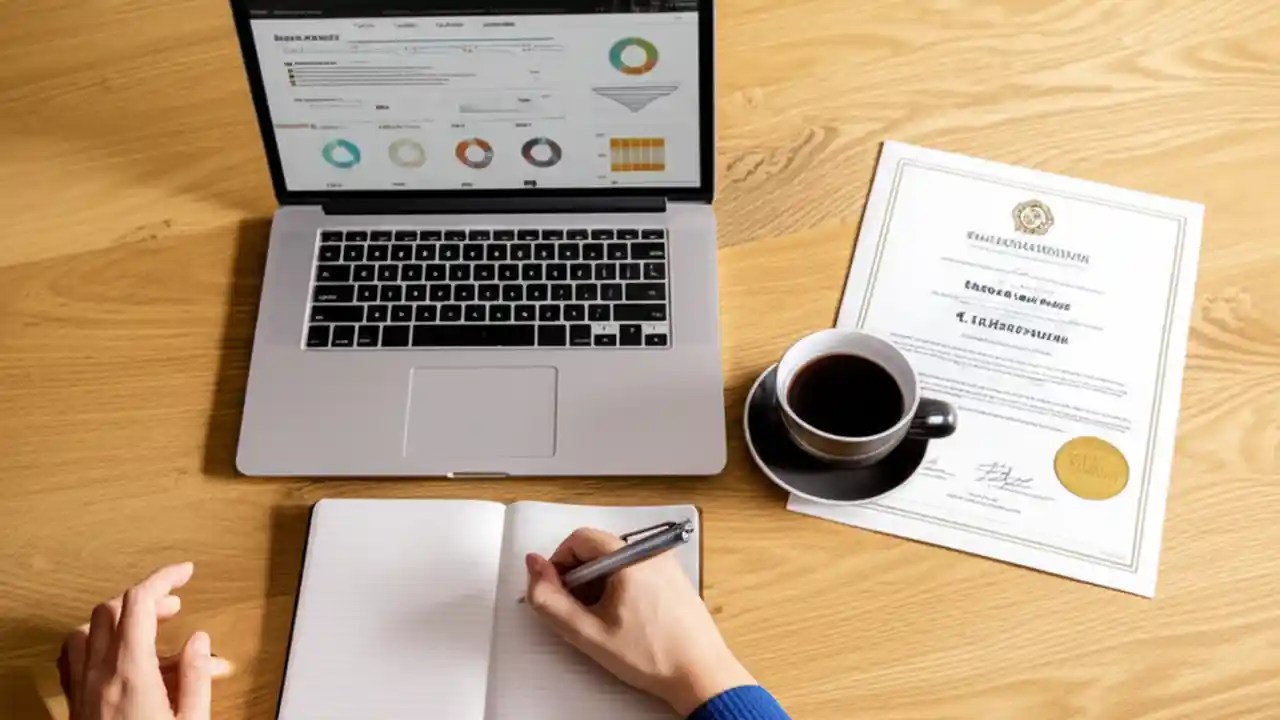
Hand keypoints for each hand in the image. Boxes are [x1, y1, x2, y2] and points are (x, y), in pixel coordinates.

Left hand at [57, 562, 230, 719]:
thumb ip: (196, 678)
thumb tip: (199, 641)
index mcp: (130, 674)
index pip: (139, 603)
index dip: (163, 578)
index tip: (184, 572)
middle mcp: (98, 676)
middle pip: (110, 610)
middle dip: (146, 598)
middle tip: (175, 606)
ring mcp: (81, 689)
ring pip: (85, 630)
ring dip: (115, 618)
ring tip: (142, 627)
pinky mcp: (74, 704)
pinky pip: (70, 658)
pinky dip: (91, 642)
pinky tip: (110, 652)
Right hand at [525, 528, 754, 715]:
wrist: (700, 674)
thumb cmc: (653, 657)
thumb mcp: (588, 633)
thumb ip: (551, 600)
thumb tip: (534, 567)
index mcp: (629, 559)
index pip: (579, 538)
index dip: (558, 563)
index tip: (556, 591)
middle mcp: (650, 552)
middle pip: (597, 547)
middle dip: (577, 575)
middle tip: (577, 610)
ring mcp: (664, 562)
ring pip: (615, 559)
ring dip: (597, 582)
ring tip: (601, 618)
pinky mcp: (672, 575)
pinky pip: (635, 567)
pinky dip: (618, 585)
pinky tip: (622, 617)